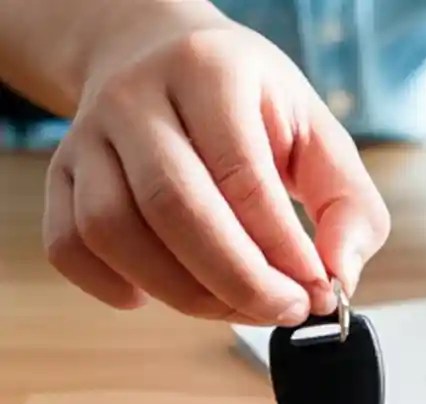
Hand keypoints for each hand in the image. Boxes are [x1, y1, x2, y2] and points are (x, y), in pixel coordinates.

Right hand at [43, 6, 388, 323]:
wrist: (160, 55)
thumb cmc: (249, 104)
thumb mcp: (318, 133)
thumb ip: (348, 204)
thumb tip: (339, 275)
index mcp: (210, 72)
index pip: (242, 175)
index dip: (283, 248)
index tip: (317, 290)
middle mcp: (136, 97)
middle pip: (173, 206)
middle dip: (239, 279)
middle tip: (285, 310)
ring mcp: (87, 135)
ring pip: (113, 230)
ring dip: (184, 292)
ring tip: (239, 306)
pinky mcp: (60, 173)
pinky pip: (69, 245)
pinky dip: (114, 285)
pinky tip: (164, 294)